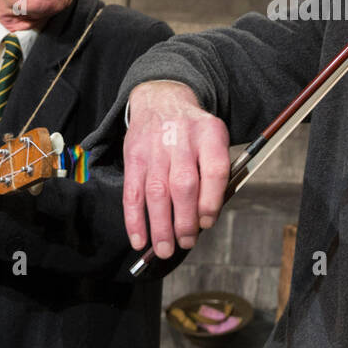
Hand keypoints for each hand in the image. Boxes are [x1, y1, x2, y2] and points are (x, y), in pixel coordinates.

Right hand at [122, 81, 229, 258]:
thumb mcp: (214, 138)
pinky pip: (133, 193)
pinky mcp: (133, 158)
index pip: (215, 169)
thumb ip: (214, 173)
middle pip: (183, 185)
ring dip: (160, 226)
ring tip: (165, 249)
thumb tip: (206, 219)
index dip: (212, 200)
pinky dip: (134, 219)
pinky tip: (139, 239)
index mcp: (209, 134)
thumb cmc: (193, 131)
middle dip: (185, 220)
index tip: (207, 222)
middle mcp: (181, 140)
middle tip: (186, 242)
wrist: (161, 99)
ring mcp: (154, 149)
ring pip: (156, 192)